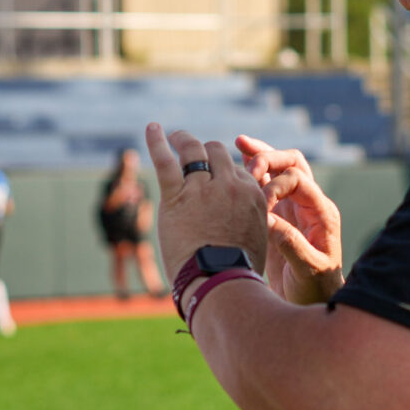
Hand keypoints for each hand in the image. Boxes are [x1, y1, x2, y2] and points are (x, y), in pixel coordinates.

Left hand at [144, 124, 270, 277]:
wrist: (219, 281)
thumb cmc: (236, 271)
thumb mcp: (257, 239)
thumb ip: (249, 221)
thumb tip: (239, 223)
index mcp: (253, 195)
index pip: (237, 169)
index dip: (224, 172)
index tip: (215, 178)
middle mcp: (230, 186)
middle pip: (218, 153)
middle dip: (206, 153)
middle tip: (192, 153)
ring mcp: (203, 188)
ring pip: (194, 150)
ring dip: (184, 140)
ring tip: (175, 136)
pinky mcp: (177, 196)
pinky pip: (165, 160)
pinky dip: (157, 141)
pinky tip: (152, 128)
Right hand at [236, 135, 343, 304]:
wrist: (314, 302)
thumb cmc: (316, 289)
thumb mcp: (307, 269)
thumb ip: (291, 243)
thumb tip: (267, 219)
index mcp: (322, 213)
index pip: (298, 179)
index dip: (275, 183)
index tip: (258, 204)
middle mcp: (309, 204)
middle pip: (292, 164)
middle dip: (269, 158)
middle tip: (244, 161)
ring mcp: (294, 208)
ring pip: (279, 170)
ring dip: (260, 157)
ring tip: (238, 144)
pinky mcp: (279, 215)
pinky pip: (267, 185)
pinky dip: (253, 173)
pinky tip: (236, 162)